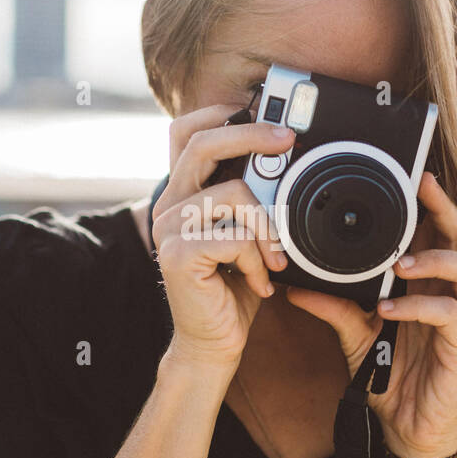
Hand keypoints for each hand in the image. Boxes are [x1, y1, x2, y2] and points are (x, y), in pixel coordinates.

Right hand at [152, 105, 295, 370]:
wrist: (214, 343)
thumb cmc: (234, 288)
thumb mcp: (245, 234)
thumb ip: (250, 199)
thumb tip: (284, 157)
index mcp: (181, 194)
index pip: (187, 133)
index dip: (221, 114)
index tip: (265, 116)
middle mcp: (168, 205)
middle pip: (204, 145)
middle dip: (252, 135)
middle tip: (289, 141)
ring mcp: (168, 229)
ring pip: (233, 194)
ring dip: (268, 228)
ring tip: (274, 259)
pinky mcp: (178, 255)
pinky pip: (235, 237)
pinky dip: (258, 260)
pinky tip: (260, 282)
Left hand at [285, 172, 456, 457]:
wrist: (405, 431)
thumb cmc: (388, 378)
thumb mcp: (354, 337)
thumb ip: (333, 308)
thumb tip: (295, 286)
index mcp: (427, 286)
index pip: (436, 233)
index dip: (429, 203)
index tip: (410, 176)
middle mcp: (448, 296)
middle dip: (443, 208)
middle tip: (420, 187)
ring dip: (437, 258)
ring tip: (403, 262)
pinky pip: (451, 317)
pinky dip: (420, 307)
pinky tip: (390, 308)